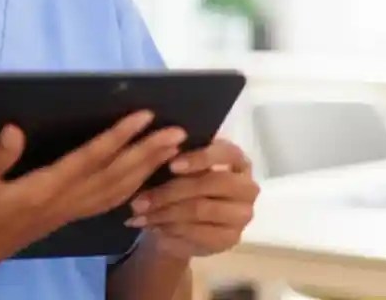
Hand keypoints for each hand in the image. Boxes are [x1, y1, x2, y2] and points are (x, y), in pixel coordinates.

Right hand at [0, 111, 185, 287]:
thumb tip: (15, 129)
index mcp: (43, 192)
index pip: (90, 159)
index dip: (118, 137)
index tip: (143, 116)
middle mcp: (61, 203)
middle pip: (115, 176)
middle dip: (147, 153)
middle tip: (179, 132)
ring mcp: (63, 214)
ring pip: (115, 191)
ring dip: (145, 170)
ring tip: (169, 152)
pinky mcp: (59, 219)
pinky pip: (104, 203)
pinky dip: (128, 190)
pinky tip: (137, 182)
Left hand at [124, 138, 258, 258]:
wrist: (178, 224)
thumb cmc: (178, 184)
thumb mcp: (175, 168)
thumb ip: (173, 158)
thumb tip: (158, 147)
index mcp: (237, 160)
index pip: (227, 153)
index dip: (200, 158)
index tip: (171, 165)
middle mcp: (247, 187)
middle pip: (213, 183)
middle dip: (172, 190)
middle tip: (140, 198)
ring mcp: (242, 215)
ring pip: (202, 209)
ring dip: (165, 211)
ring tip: (139, 211)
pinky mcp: (231, 238)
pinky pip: (199, 233)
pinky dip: (171, 228)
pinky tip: (152, 226)